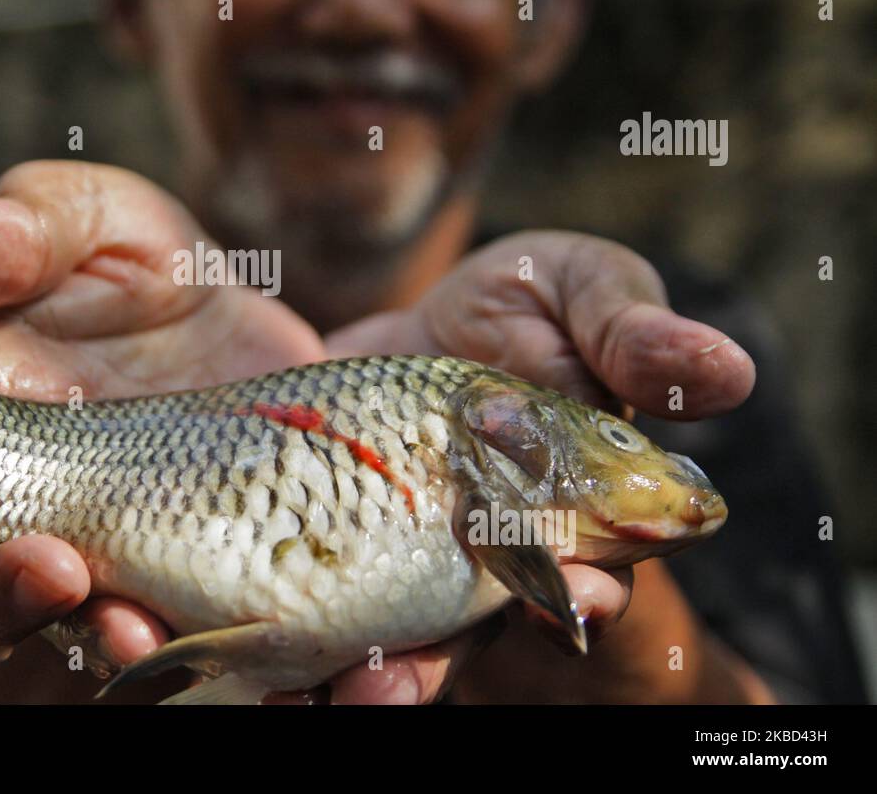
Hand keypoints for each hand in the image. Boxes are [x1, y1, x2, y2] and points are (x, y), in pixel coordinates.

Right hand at [0, 160, 324, 700]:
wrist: (262, 346)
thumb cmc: (153, 280)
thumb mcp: (105, 228)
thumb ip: (24, 232)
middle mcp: (32, 502)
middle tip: (52, 574)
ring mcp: (112, 555)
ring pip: (76, 624)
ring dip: (95, 635)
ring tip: (137, 633)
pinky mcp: (190, 588)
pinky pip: (180, 636)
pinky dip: (193, 646)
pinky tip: (228, 637)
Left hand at [327, 230, 765, 701]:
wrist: (420, 316)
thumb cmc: (526, 301)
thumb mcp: (577, 288)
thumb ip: (628, 328)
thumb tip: (726, 370)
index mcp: (567, 506)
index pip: (587, 566)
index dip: (584, 588)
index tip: (577, 595)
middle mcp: (493, 555)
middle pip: (470, 632)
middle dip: (440, 661)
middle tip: (395, 683)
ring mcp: (412, 561)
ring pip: (394, 639)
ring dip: (366, 673)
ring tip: (333, 689)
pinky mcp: (335, 551)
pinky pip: (314, 605)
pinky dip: (283, 634)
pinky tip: (252, 655)